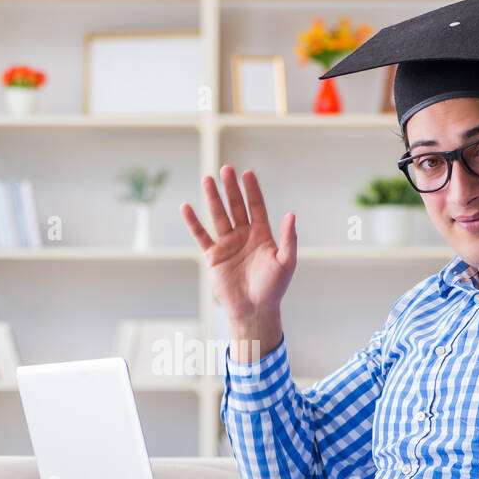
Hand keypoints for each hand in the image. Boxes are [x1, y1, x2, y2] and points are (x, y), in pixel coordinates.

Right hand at [179, 165, 296, 323]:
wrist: (254, 310)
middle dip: (231, 188)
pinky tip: (187, 207)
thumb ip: (289, 239)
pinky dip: (193, 223)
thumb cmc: (274, 288)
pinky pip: (202, 236)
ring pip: (219, 216)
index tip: (247, 173)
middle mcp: (244, 236)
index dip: (252, 190)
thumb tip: (291, 215)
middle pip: (236, 206)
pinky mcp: (214, 257)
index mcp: (262, 235)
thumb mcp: (286, 262)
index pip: (256, 206)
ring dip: (213, 198)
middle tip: (226, 169)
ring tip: (207, 179)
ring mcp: (228, 244)